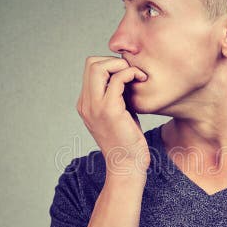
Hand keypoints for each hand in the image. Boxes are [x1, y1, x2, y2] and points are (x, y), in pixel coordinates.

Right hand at [76, 56, 148, 175]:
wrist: (127, 165)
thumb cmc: (127, 141)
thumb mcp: (117, 114)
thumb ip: (115, 96)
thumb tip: (124, 76)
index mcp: (85, 104)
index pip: (89, 69)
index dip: (108, 65)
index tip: (125, 75)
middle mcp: (86, 104)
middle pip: (90, 63)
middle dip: (113, 61)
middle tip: (131, 72)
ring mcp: (95, 107)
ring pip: (99, 67)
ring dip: (121, 65)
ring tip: (136, 75)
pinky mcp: (110, 111)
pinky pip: (117, 79)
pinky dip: (130, 73)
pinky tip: (140, 80)